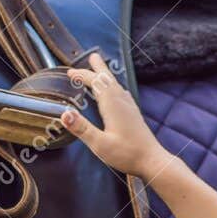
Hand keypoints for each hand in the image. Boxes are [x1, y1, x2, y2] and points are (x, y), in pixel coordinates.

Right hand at [63, 53, 174, 176]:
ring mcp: (130, 107)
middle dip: (98, 67)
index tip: (69, 72)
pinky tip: (117, 92)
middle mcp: (122, 101)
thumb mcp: (100, 144)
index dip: (81, 75)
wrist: (153, 161)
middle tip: (92, 56)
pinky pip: (122, 93)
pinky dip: (114, 86)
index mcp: (112, 104)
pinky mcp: (134, 114)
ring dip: (106, 76)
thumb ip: (82, 128)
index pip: (95, 82)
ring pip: (116, 85)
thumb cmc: (127, 154)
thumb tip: (64, 113)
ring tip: (101, 69)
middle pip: (108, 79)